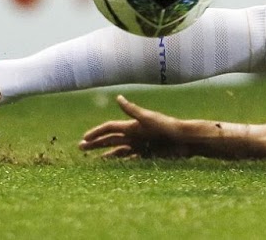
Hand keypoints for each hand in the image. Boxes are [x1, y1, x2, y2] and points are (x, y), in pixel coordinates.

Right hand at [79, 95, 196, 159]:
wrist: (185, 140)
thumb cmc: (168, 127)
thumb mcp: (149, 118)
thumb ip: (133, 110)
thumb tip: (118, 97)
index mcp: (132, 126)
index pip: (110, 128)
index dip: (97, 132)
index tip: (84, 138)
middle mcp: (134, 135)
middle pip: (110, 140)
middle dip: (95, 144)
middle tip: (80, 148)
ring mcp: (140, 145)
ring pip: (117, 151)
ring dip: (105, 154)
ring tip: (92, 161)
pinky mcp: (147, 155)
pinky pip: (129, 160)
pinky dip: (120, 162)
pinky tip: (113, 167)